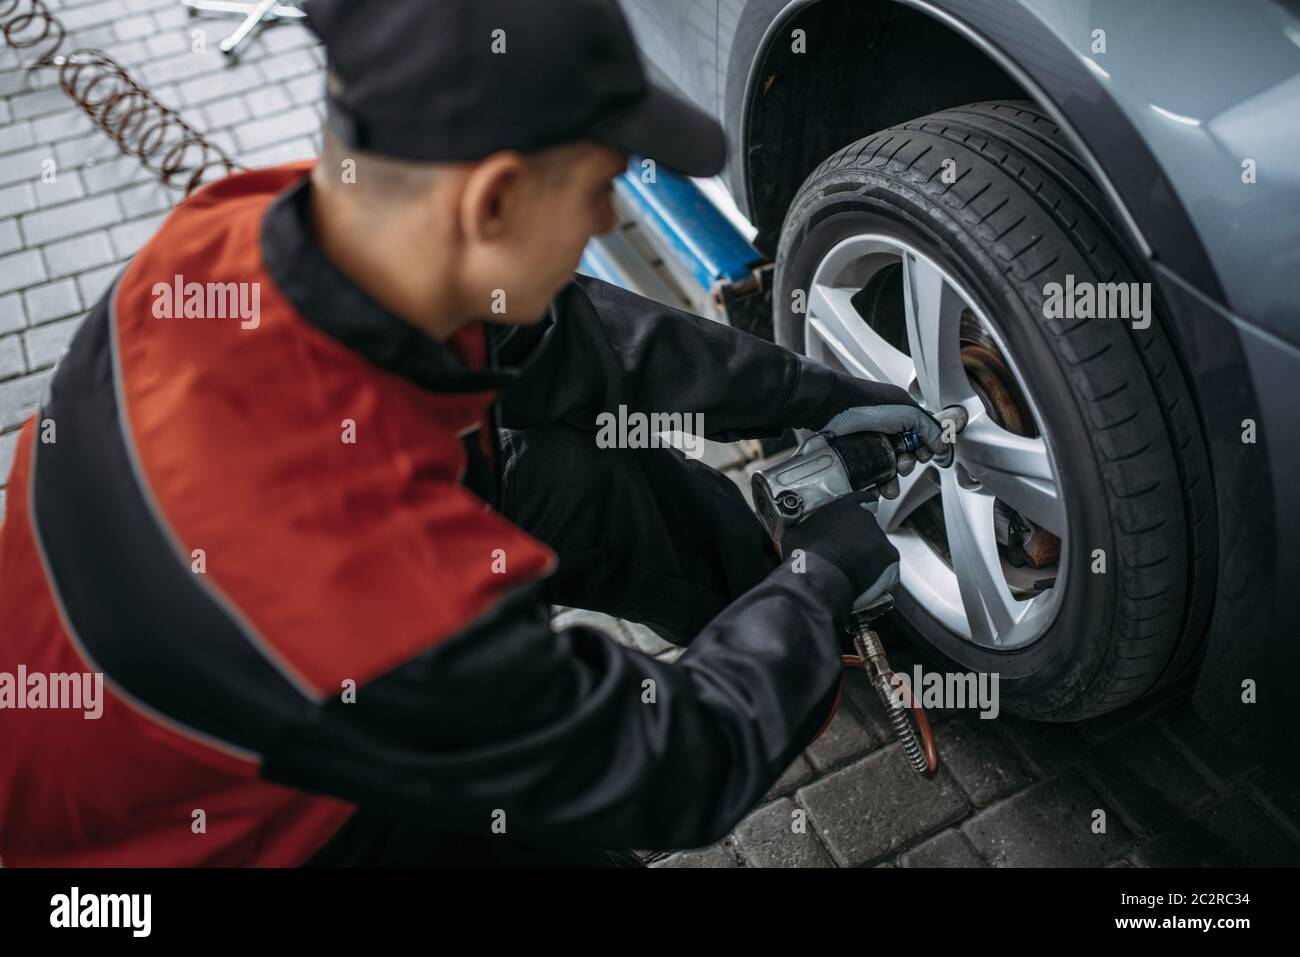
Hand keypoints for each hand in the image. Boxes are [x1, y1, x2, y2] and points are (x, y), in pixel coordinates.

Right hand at [781, 489, 899, 606]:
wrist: (818, 579)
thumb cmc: (805, 557)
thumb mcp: (794, 534)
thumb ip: (802, 527)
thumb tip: (794, 530)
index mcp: (844, 507)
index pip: (862, 499)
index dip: (858, 511)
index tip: (854, 521)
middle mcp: (866, 518)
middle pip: (868, 527)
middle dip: (860, 539)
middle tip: (845, 554)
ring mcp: (880, 538)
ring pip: (877, 548)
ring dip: (868, 557)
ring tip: (852, 571)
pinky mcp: (889, 558)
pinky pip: (887, 567)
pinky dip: (879, 575)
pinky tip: (862, 582)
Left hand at [807, 375, 952, 479]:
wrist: (829, 407)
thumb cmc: (866, 404)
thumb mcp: (906, 413)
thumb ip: (928, 428)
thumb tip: (942, 447)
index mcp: (903, 415)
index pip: (923, 436)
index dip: (925, 449)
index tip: (922, 455)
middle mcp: (888, 429)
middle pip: (906, 455)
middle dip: (907, 466)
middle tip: (902, 463)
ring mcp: (871, 442)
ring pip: (888, 468)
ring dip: (892, 481)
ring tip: (889, 487)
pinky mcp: (856, 455)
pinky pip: (870, 473)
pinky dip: (875, 484)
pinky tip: (876, 490)